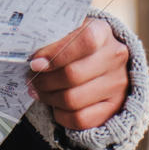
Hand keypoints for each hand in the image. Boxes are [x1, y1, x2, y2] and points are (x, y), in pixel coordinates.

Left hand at [27, 16, 130, 130]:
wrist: (104, 58)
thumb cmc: (77, 43)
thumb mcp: (68, 30)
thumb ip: (52, 38)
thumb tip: (34, 60)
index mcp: (102, 32)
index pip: (84, 41)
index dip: (56, 54)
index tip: (35, 63)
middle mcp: (114, 58)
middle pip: (73, 75)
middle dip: (44, 80)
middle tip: (32, 80)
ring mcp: (117, 84)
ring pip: (73, 100)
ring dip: (49, 98)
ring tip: (40, 92)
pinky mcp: (114, 107)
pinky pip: (80, 119)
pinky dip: (61, 115)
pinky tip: (56, 106)